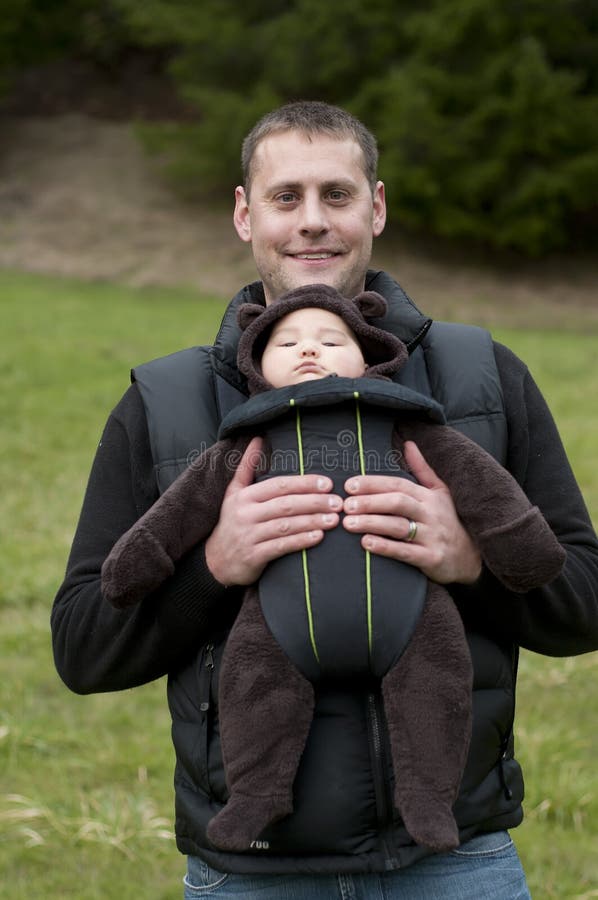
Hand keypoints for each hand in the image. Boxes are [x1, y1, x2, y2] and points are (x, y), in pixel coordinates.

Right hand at [205, 437, 342, 585]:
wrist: (215, 560)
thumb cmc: (231, 522)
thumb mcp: (234, 493)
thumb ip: (247, 467)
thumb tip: (257, 438)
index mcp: (244, 496)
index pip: (279, 485)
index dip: (304, 483)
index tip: (327, 483)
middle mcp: (246, 514)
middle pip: (286, 505)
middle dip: (314, 502)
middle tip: (338, 502)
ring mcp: (249, 536)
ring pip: (286, 525)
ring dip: (313, 521)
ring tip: (334, 519)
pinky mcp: (253, 556)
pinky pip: (281, 546)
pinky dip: (301, 541)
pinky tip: (319, 537)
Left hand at [342, 440, 481, 584]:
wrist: (472, 558)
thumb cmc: (450, 521)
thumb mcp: (440, 492)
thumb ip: (422, 469)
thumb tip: (408, 443)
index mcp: (429, 496)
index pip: (398, 485)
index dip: (373, 483)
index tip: (349, 485)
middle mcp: (431, 514)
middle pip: (397, 502)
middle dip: (370, 502)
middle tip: (345, 505)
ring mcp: (432, 536)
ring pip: (399, 526)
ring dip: (371, 523)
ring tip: (348, 523)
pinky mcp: (432, 558)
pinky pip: (406, 552)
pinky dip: (385, 547)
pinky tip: (366, 543)